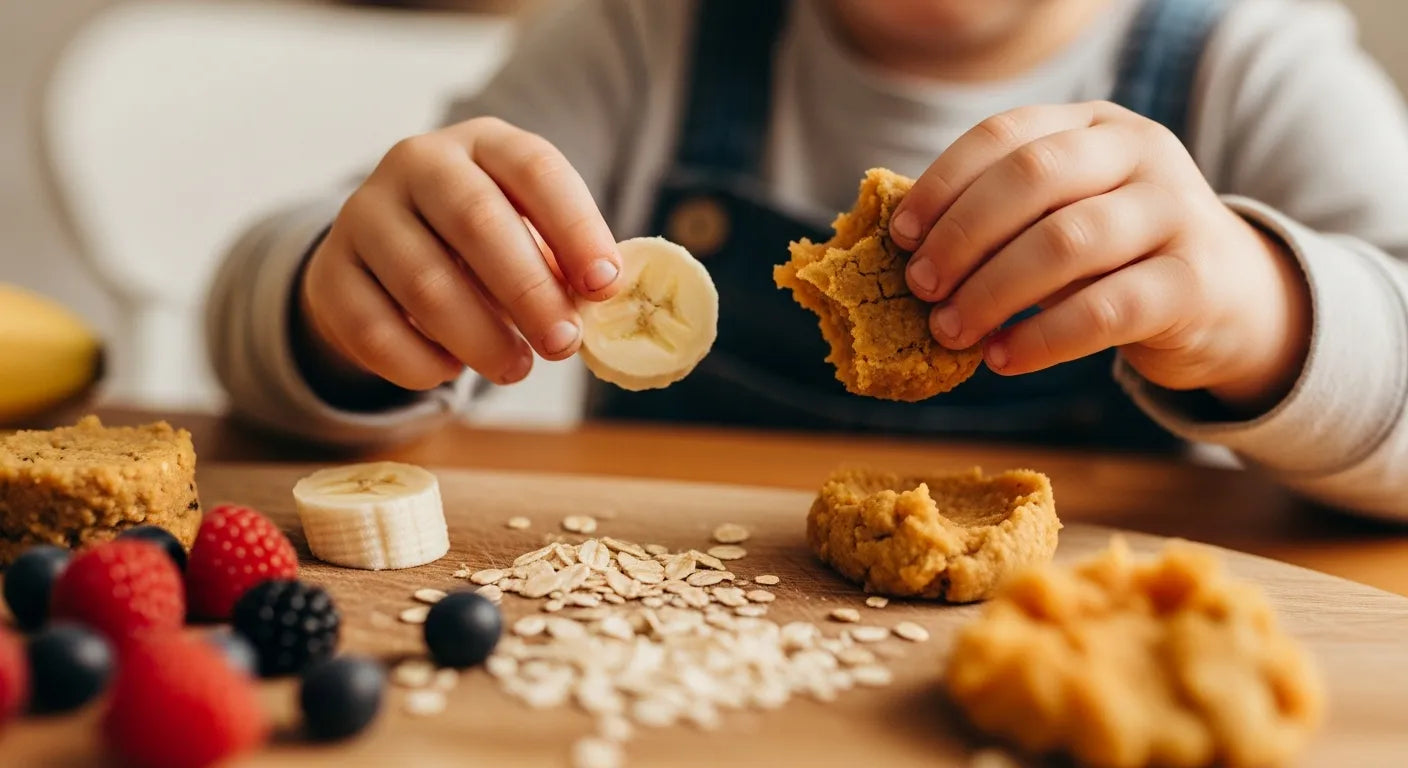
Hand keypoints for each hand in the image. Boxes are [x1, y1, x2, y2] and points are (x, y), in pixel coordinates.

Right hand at [299, 117, 622, 390]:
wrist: (384, 259)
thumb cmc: (483, 248)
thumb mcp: (528, 235)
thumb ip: (564, 265)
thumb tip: (600, 304)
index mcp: (482, 143)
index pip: (534, 168)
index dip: (576, 227)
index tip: (605, 285)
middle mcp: (417, 163)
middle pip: (477, 221)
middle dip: (529, 291)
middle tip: (563, 343)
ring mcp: (364, 214)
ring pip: (424, 281)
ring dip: (480, 337)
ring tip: (516, 368)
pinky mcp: (331, 273)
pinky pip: (375, 328)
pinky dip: (420, 361)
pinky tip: (449, 370)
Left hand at [891, 101, 1310, 411]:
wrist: (1234, 301)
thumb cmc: (1117, 258)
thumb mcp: (1065, 215)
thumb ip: (1002, 218)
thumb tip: (904, 251)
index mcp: (1094, 125)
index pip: (1006, 134)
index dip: (943, 184)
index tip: (899, 236)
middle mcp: (1140, 154)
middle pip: (1035, 177)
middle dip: (962, 236)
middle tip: (920, 287)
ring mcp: (1175, 212)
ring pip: (1067, 241)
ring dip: (992, 291)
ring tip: (950, 330)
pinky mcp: (1193, 282)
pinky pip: (1105, 310)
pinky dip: (1041, 339)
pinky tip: (1002, 359)